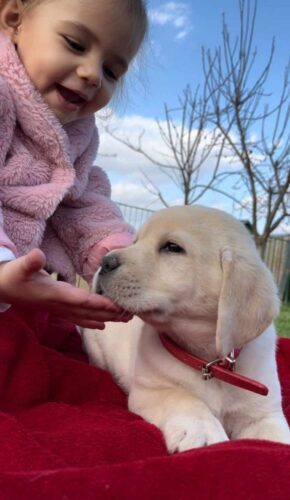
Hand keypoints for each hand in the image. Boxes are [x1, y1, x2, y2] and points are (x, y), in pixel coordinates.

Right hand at [0, 249, 131, 327]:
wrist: (2, 289)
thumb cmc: (11, 277)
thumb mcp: (18, 268)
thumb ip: (29, 263)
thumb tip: (37, 255)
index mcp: (54, 295)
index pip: (81, 301)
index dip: (99, 303)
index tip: (117, 305)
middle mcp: (60, 305)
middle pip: (90, 311)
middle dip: (111, 313)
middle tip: (133, 312)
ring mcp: (59, 309)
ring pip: (87, 316)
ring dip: (107, 318)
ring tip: (126, 318)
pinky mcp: (58, 308)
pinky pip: (79, 318)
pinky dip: (92, 321)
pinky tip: (103, 325)